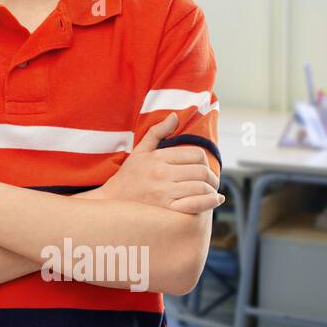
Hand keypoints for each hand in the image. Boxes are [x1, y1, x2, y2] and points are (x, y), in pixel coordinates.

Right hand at [99, 113, 223, 213]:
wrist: (112, 202)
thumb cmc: (128, 176)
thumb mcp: (140, 151)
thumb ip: (158, 132)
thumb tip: (175, 116)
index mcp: (157, 158)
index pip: (196, 154)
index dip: (205, 161)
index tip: (204, 168)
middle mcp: (161, 173)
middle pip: (201, 171)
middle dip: (212, 177)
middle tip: (212, 182)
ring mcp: (163, 192)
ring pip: (202, 187)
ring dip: (211, 190)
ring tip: (211, 192)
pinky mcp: (165, 210)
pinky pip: (196, 204)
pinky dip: (209, 202)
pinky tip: (214, 201)